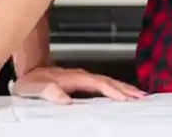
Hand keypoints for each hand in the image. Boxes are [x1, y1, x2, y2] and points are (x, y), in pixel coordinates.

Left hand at [11, 65, 146, 104]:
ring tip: (139, 95)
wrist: (29, 72)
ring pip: (109, 81)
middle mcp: (81, 76)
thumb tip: (65, 99)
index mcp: (73, 78)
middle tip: (142, 97)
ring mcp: (84, 78)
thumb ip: (49, 91)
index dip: (112, 90)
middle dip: (126, 88)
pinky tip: (123, 94)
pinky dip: (117, 88)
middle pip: (109, 81)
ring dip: (125, 88)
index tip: (124, 97)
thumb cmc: (32, 81)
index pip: (98, 84)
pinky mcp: (84, 82)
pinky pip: (105, 84)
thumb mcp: (35, 88)